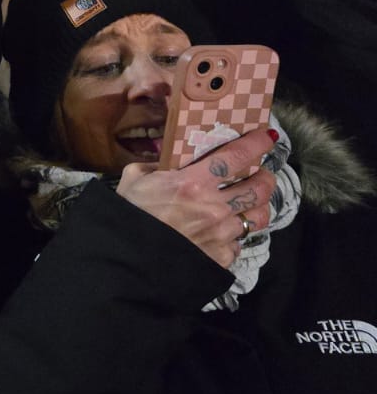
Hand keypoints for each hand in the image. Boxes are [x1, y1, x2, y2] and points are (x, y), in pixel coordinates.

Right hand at [118, 127, 277, 267]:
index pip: (237, 157)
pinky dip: (234, 237)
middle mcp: (214, 207)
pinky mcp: (220, 257)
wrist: (126, 257)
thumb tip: (166, 161)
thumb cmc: (129, 214)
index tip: (267, 136)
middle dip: (266, 177)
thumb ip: (153, 165)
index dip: (257, 144)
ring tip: (250, 204)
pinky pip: (239, 243)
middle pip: (259, 188)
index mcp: (192, 183)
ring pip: (258, 217)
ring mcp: (220, 234)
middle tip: (261, 174)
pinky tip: (224, 233)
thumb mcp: (134, 179)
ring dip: (257, 207)